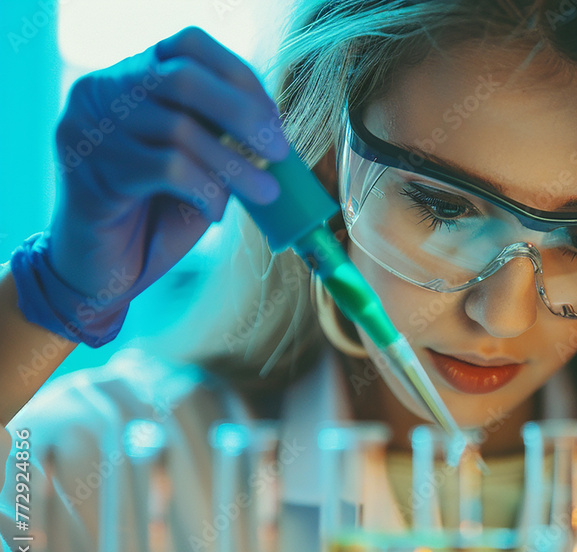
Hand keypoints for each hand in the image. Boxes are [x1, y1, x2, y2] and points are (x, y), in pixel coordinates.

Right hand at [44, 26, 287, 314]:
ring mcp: (90, 127)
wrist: (101, 272)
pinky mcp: (88, 170)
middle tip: (279, 151)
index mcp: (134, 75)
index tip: (274, 119)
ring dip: (235, 165)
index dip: (240, 77)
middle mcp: (105, 90)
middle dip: (243, 113)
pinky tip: (214, 214)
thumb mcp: (200, 164)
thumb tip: (275, 129)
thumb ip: (223, 136)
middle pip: (183, 77)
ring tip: (264, 193)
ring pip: (179, 130)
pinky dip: (205, 191)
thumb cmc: (157, 216)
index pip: (188, 45)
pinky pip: (166, 169)